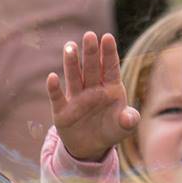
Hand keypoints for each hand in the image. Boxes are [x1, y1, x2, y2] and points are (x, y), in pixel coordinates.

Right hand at [44, 31, 136, 163]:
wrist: (92, 147)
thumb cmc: (111, 130)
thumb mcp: (124, 127)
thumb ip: (129, 120)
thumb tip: (129, 118)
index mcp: (111, 88)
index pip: (110, 67)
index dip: (109, 52)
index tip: (107, 37)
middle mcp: (93, 89)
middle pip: (92, 68)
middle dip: (91, 53)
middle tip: (89, 35)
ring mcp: (77, 98)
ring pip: (74, 77)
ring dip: (71, 63)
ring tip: (70, 46)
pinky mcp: (62, 111)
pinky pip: (58, 98)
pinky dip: (54, 88)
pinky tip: (52, 77)